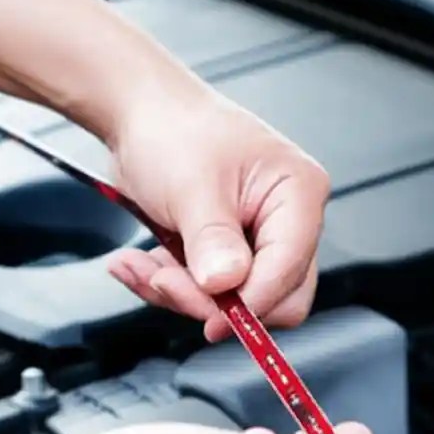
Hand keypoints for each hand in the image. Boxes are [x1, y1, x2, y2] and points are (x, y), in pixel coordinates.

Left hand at [104, 89, 330, 341]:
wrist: (138, 113)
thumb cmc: (173, 130)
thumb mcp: (193, 186)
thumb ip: (213, 240)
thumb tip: (226, 285)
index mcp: (298, 194)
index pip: (290, 270)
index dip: (252, 303)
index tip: (212, 320)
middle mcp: (286, 220)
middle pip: (270, 294)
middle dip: (211, 300)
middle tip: (164, 282)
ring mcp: (254, 238)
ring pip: (231, 300)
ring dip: (177, 291)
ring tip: (138, 265)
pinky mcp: (224, 252)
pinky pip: (204, 292)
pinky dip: (166, 283)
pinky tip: (135, 264)